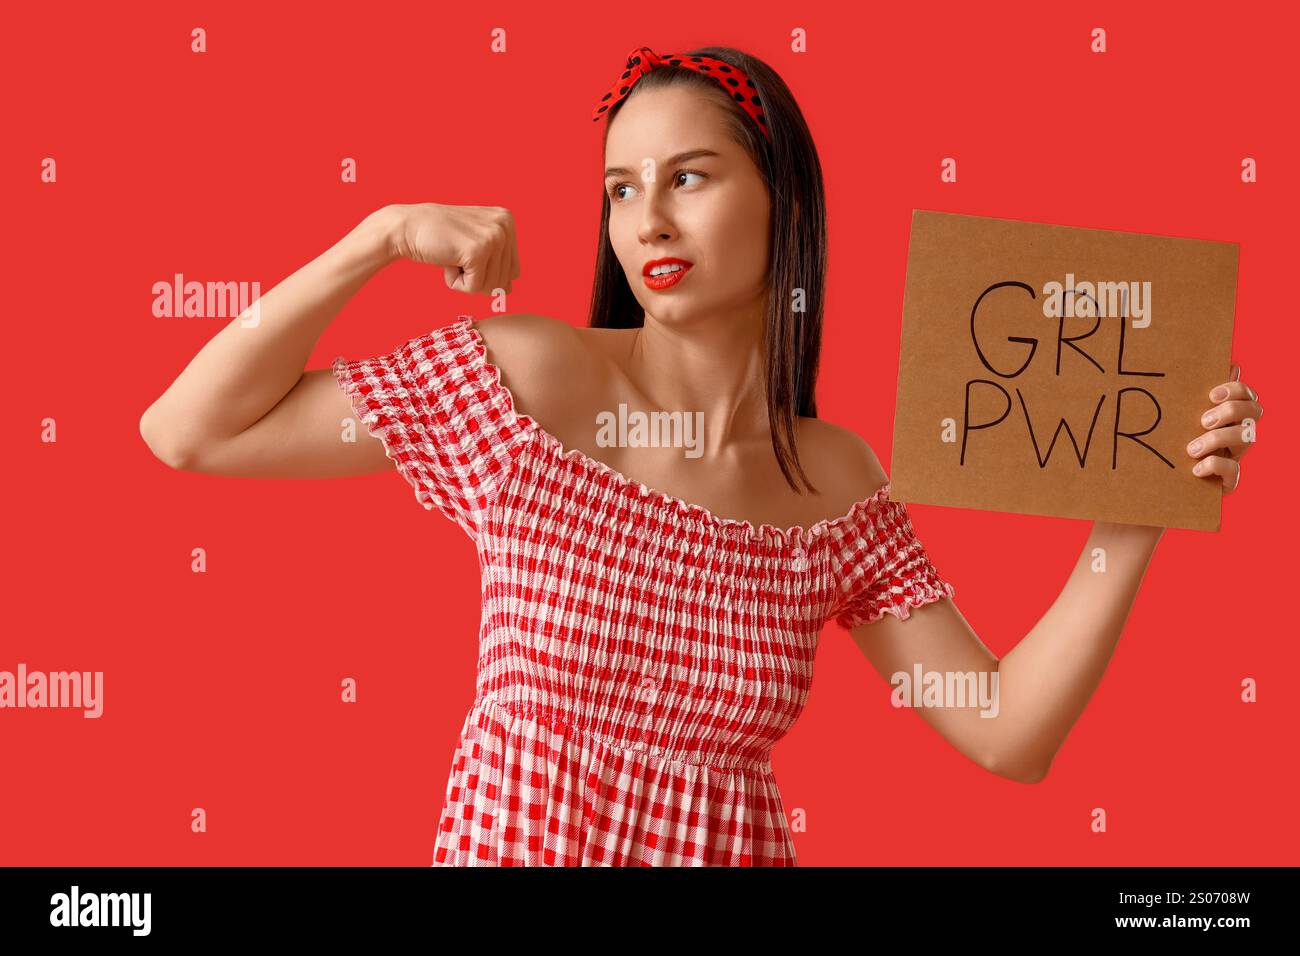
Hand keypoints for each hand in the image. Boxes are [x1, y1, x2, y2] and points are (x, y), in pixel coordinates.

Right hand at [388, 202, 519, 294]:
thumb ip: (495, 263)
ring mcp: (493, 237)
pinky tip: (446, 260)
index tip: (465, 252)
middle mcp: (505, 226)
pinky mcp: (478, 251)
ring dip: (466, 280)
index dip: (486, 272)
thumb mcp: (474, 244)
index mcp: (508, 221)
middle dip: (477, 278)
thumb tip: (510, 289)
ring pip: (491, 287)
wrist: (407, 227)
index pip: (513, 270)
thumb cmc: (439, 238)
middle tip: (456, 254)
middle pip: (504, 281)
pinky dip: (456, 282)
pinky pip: (474, 288)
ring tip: (452, 256)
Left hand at [1186, 361, 1260, 493]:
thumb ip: (1200, 394)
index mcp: (1231, 414)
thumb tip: (1228, 365)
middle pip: (1254, 411)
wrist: (1172, 480)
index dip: (1235, 390)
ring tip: (1191, 448)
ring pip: (1246, 438)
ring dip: (1217, 439)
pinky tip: (1196, 468)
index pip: (1247, 394)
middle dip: (1230, 411)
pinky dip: (1215, 466)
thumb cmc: (1180, 438)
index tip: (1211, 395)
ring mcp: (1237, 454)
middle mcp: (1240, 431)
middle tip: (1203, 420)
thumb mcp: (1186, 416)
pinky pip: (1234, 470)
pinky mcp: (1230, 478)